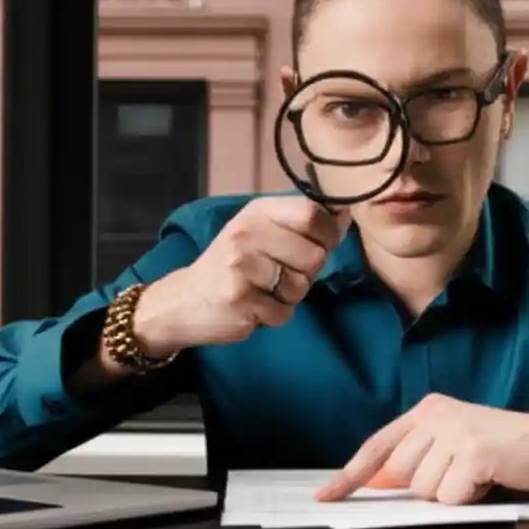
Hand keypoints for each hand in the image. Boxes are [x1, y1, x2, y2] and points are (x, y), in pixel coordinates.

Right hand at [131, 196, 350, 355]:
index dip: (329, 232)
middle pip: (315, 255)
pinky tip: (253, 306)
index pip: (311, 213)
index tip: (323, 243)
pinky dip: (275, 316)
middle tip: (283, 274)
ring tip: (264, 290)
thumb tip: (345, 214)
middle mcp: (247, 235)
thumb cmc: (232, 263)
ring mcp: (242, 268)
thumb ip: (302, 224)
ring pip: (301, 287)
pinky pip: (284, 313)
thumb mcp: (260, 231)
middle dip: (309, 272)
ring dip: (290, 296)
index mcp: (257, 212)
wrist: (182, 300)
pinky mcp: (240, 300)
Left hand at [314, 393, 528, 504]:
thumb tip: (383, 483)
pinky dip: (471, 498)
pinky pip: (451, 497)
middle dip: (431, 487)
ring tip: (480, 474)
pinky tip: (490, 478)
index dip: (350, 474)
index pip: (378, 445)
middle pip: (402, 475)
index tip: (327, 496)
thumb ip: (421, 458)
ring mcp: (454, 431)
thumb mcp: (457, 445)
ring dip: (454, 494)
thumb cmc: (507, 450)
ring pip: (425, 490)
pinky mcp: (473, 451)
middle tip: (464, 474)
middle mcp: (437, 414)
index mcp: (428, 409)